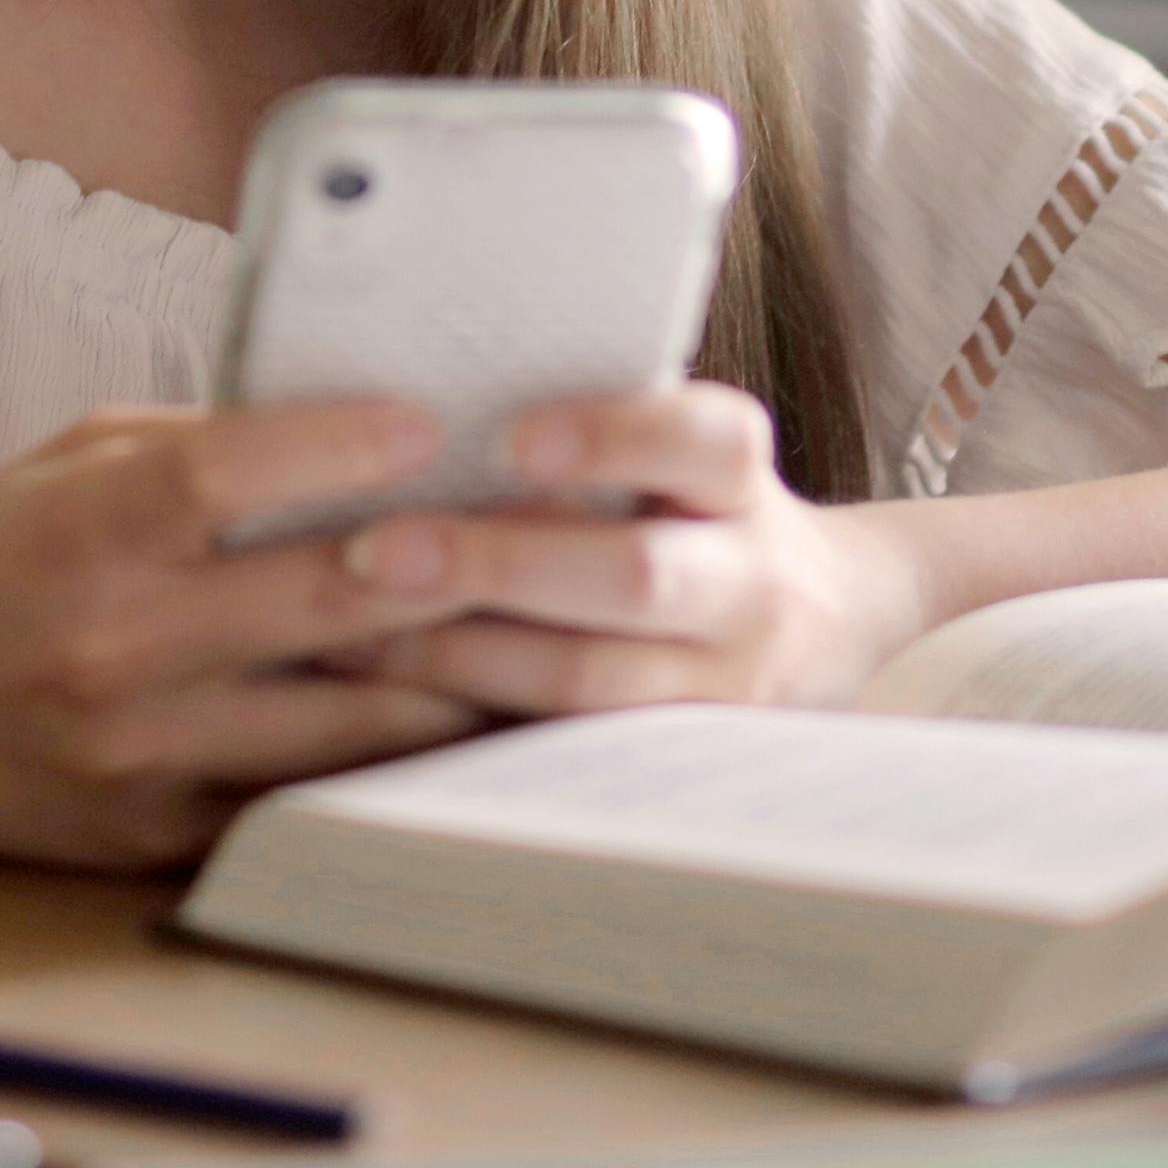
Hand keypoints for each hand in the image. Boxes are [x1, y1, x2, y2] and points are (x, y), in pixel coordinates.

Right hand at [0, 399, 509, 874]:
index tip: (435, 418)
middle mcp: (109, 650)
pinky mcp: (156, 836)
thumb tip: (354, 421)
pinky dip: (394, 754)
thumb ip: (192, 448)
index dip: (337, 445)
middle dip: (453, 557)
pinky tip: (473, 716)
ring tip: (559, 622)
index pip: (224, 475)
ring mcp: (137, 757)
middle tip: (558, 521)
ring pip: (345, 710)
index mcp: (79, 535)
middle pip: (321, 598)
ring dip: (460, 669)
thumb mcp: (60, 469)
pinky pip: (310, 790)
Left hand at [323, 386, 938, 718]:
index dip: (614, 436)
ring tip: (343, 631)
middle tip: (369, 552)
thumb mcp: (677, 456)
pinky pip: (562, 748)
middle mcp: (752, 584)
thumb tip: (409, 407)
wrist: (824, 623)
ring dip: (456, 656)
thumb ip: (589, 431)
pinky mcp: (676, 759)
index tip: (514, 438)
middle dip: (496, 564)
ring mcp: (725, 686)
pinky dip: (467, 718)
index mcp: (740, 482)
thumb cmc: (693, 510)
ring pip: (589, 681)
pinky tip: (381, 696)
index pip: (706, 441)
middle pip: (635, 575)